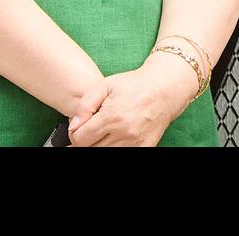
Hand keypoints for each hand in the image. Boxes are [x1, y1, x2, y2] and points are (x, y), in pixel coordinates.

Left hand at [67, 52, 196, 146]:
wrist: (165, 89)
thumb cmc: (134, 84)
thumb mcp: (105, 85)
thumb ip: (85, 105)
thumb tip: (74, 126)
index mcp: (111, 117)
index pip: (80, 139)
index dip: (75, 133)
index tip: (79, 127)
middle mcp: (123, 133)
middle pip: (90, 149)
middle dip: (87, 139)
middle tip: (93, 128)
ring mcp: (135, 142)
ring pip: (105, 153)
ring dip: (101, 143)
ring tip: (107, 129)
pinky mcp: (145, 147)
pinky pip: (123, 154)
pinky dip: (116, 147)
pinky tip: (117, 136)